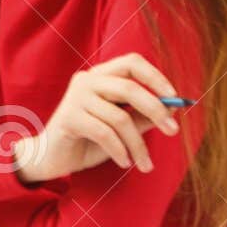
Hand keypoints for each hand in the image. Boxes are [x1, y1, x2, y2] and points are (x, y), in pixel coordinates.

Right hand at [11, 53, 181, 182]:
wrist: (51, 157)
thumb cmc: (88, 140)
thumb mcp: (121, 128)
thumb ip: (142, 116)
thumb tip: (172, 109)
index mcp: (100, 76)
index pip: (132, 62)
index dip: (156, 77)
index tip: (175, 98)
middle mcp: (87, 81)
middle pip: (129, 88)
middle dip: (156, 110)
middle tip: (173, 132)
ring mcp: (75, 98)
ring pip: (120, 118)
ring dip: (138, 145)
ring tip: (144, 163)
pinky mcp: (69, 118)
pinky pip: (105, 133)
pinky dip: (120, 151)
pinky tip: (125, 162)